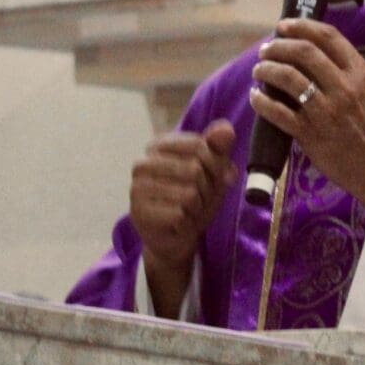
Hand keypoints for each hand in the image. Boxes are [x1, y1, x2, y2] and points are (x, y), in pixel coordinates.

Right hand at [129, 121, 236, 316]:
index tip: (212, 177)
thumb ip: (219, 148)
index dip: (215, 165)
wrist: (177, 235)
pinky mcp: (139, 212)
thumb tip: (226, 129)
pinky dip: (188, 221)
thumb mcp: (214, 171)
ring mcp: (138, 187)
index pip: (199, 145)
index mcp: (160, 145)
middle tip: (199, 198)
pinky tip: (180, 223)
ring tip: (190, 210)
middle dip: (207, 188)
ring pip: (189, 192)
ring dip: (198, 206)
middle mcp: (143, 163)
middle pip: (195, 168)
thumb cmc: (196, 197)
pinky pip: (180, 213)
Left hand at [249, 18, 364, 207]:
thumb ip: (347, 72)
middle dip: (278, 46)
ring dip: (266, 69)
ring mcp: (325, 110)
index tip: (284, 26)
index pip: (328, 37)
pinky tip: (255, 97)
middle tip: (266, 50)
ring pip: (287, 77)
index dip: (301, 26)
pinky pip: (277, 111)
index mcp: (359, 73)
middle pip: (303, 52)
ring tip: (258, 70)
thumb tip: (314, 54)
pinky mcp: (310, 133)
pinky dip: (261, 101)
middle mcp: (342, 87)